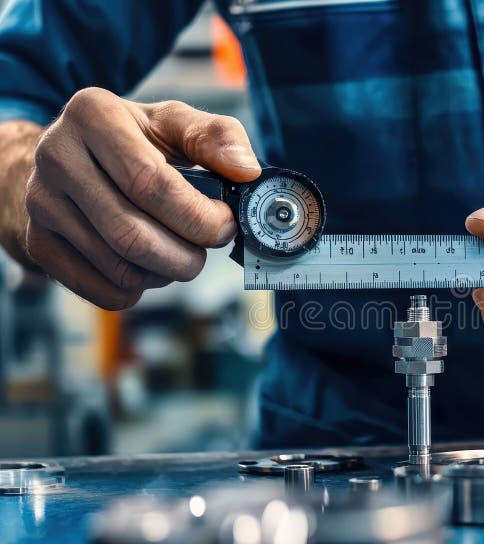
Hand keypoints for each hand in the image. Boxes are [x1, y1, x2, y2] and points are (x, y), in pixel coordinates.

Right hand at [24, 87, 260, 309]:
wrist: (67, 158)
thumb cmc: (134, 141)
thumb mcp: (174, 124)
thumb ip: (217, 137)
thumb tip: (247, 170)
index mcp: (94, 115)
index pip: (150, 184)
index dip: (198, 216)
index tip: (226, 224)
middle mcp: (57, 157)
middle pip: (133, 236)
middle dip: (188, 255)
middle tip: (207, 247)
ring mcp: (42, 204)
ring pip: (120, 269)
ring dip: (167, 273)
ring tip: (179, 252)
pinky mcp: (39, 243)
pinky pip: (103, 291)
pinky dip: (140, 290)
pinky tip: (148, 266)